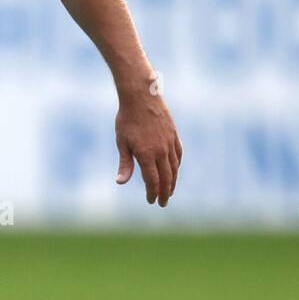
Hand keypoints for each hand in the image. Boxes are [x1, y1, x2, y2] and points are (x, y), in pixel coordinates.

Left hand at [115, 78, 182, 206]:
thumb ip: (125, 164)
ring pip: (174, 168)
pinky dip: (177, 166)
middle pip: (166, 178)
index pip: (152, 181)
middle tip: (162, 202)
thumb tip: (120, 182)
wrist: (141, 96)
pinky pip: (178, 155)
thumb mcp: (122, 142)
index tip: (151, 201)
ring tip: (169, 191)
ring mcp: (169, 143)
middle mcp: (161, 151)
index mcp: (147, 154)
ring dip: (172, 182)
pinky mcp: (174, 135)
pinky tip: (174, 171)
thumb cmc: (127, 119)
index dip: (152, 193)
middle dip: (165, 192)